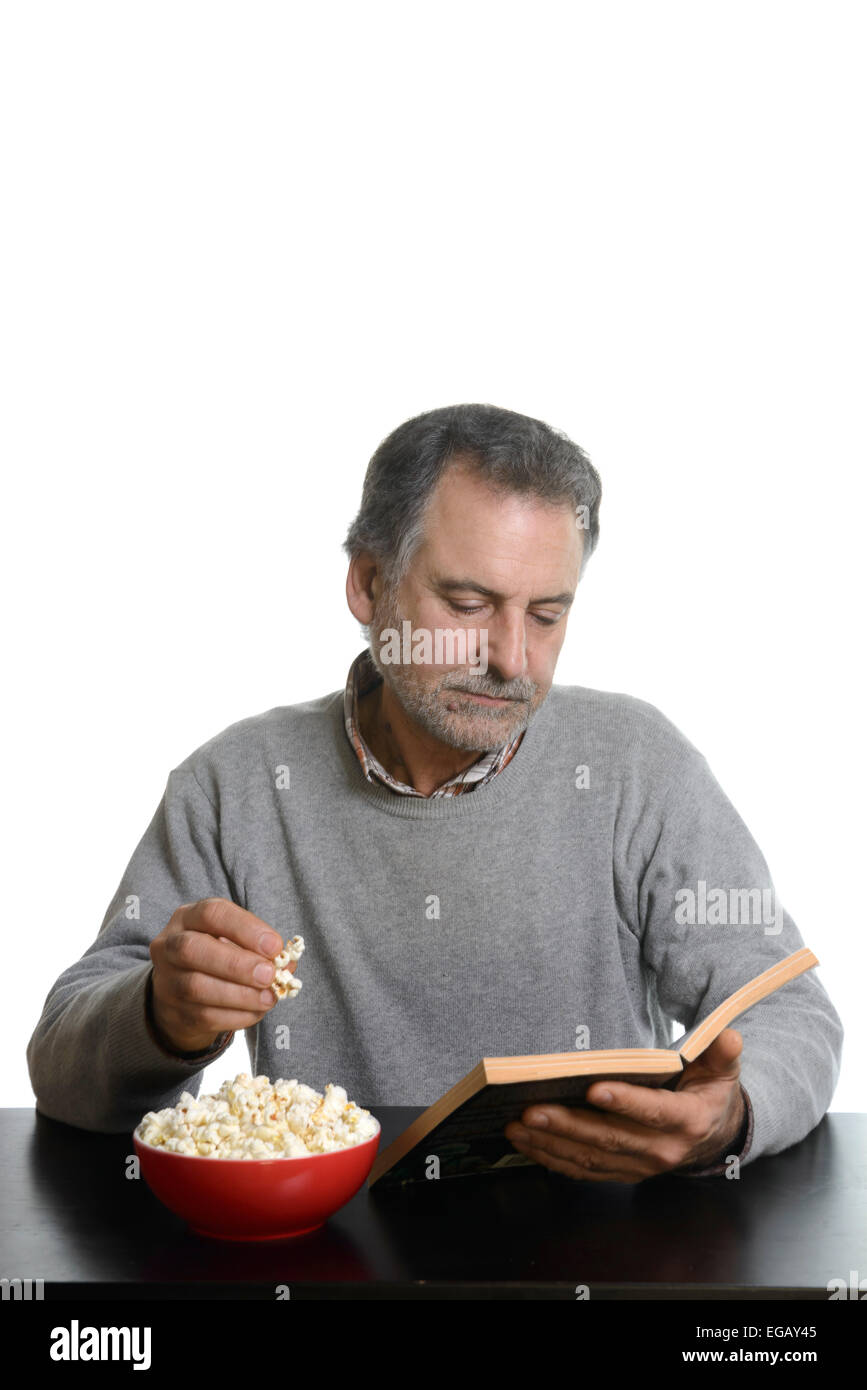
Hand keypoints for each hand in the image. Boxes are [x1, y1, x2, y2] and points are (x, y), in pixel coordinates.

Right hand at [149, 898, 294, 1052]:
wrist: (183, 995)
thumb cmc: (216, 958)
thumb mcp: (234, 942)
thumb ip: (259, 948)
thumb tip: (289, 961)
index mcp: (188, 918)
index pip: (212, 913)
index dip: (245, 928)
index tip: (275, 946)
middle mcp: (169, 945)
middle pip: (193, 950)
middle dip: (237, 964)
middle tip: (269, 975)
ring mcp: (166, 980)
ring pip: (197, 987)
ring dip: (240, 995)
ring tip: (269, 997)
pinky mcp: (173, 1012)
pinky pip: (204, 1016)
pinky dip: (236, 1015)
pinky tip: (256, 1011)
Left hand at [503, 1028, 745, 1181]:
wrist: (714, 1136)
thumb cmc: (709, 1094)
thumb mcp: (722, 1070)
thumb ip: (721, 1053)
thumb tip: (729, 1036)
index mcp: (687, 1121)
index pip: (654, 1112)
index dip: (625, 1102)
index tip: (593, 1088)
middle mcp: (662, 1150)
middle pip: (611, 1138)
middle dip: (569, 1124)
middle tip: (532, 1109)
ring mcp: (639, 1166)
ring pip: (591, 1158)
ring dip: (552, 1143)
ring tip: (518, 1125)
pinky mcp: (622, 1173)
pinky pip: (583, 1171)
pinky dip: (552, 1159)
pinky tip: (525, 1144)